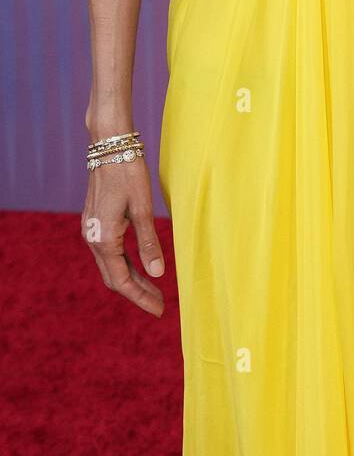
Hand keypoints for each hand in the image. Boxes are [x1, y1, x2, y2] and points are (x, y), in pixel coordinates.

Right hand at [82, 143, 165, 317]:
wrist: (108, 145)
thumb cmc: (128, 173)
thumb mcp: (143, 208)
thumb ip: (149, 242)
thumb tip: (158, 274)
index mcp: (104, 239)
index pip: (122, 281)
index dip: (141, 298)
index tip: (160, 310)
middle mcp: (92, 238)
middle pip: (114, 277)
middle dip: (137, 293)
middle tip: (160, 304)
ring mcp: (91, 230)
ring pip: (110, 265)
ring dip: (131, 279)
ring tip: (154, 289)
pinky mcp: (94, 221)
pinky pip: (108, 252)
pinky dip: (124, 263)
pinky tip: (140, 266)